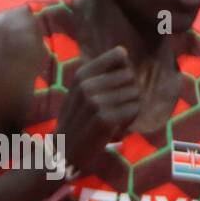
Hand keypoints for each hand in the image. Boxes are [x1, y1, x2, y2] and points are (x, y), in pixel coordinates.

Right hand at [54, 46, 140, 173]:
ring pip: (135, 93)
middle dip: (130, 90)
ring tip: (116, 116)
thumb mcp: (79, 90)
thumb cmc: (76, 118)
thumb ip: (99, 72)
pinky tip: (118, 127)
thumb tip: (123, 51)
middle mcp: (87, 85)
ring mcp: (95, 102)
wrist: (63, 149)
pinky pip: (134, 110)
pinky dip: (131, 119)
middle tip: (117, 105)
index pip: (118, 55)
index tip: (119, 82)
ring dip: (131, 106)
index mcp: (82, 75)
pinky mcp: (105, 119)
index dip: (126, 68)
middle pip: (130, 75)